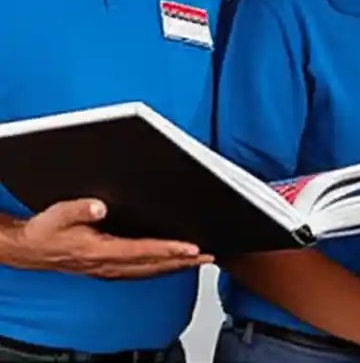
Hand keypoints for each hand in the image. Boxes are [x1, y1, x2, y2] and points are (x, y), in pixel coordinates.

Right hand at [2, 199, 211, 278]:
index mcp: (99, 250)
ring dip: (176, 266)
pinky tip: (174, 264)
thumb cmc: (44, 232)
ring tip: (201, 260)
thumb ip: (78, 210)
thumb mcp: (56, 215)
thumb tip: (99, 207)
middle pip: (153, 264)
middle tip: (210, 255)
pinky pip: (142, 271)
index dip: (168, 250)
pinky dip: (162, 268)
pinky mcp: (109, 268)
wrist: (30, 249)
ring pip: (150, 270)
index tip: (192, 248)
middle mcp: (108, 263)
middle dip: (183, 261)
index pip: (142, 251)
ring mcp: (109, 269)